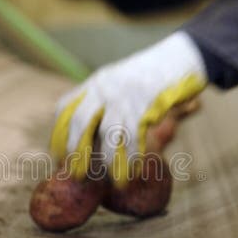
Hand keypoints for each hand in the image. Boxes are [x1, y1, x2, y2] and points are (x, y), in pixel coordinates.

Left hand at [50, 32, 206, 184]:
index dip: (59, 134)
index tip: (58, 156)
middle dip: (76, 151)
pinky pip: (134, 137)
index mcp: (94, 83)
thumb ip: (102, 102)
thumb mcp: (118, 82)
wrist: (179, 57)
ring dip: (108, 161)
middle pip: (80, 122)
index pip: (65, 108)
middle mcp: (104, 88)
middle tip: (77, 174)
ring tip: (113, 180)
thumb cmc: (150, 75)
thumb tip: (92, 137)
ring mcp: (124, 96)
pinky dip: (132, 157)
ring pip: (108, 134)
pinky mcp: (145, 105)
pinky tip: (134, 171)